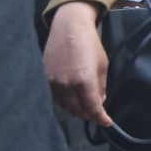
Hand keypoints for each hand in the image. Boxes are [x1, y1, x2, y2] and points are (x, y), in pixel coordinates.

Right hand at [43, 1, 112, 127]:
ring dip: (76, 107)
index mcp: (84, 81)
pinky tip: (71, 94)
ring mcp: (52, 83)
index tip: (107, 122)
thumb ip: (101, 86)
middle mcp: (66, 85)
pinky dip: (64, 100)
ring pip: (65, 106)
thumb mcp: (102, 64)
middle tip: (96, 110)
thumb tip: (100, 102)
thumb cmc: (90, 44)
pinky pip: (55, 97)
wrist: (68, 28)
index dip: (101, 118)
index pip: (92, 109)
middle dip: (89, 113)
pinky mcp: (44, 79)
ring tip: (84, 102)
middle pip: (77, 111)